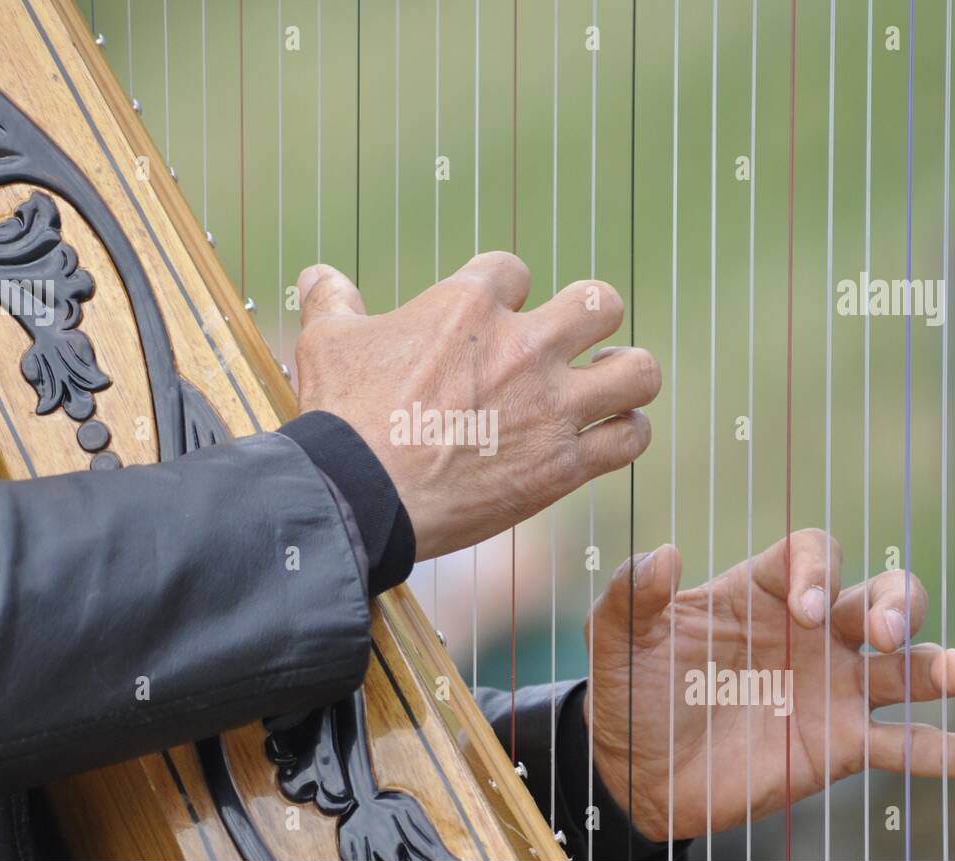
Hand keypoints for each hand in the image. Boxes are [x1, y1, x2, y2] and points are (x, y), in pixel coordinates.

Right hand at [293, 254, 660, 559]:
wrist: (358, 496)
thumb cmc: (340, 417)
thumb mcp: (326, 344)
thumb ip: (332, 301)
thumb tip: (317, 273)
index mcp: (468, 306)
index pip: (513, 270)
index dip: (505, 293)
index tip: (491, 320)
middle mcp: (522, 347)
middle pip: (599, 303)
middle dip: (590, 318)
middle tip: (569, 344)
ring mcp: (550, 406)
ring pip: (637, 370)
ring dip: (627, 374)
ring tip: (608, 385)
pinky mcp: (562, 464)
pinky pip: (630, 439)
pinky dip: (628, 433)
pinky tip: (609, 436)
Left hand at [585, 529, 954, 841]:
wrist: (636, 768)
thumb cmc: (628, 689)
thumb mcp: (615, 637)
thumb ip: (632, 593)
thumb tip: (665, 553)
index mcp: (761, 593)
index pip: (814, 554)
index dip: (822, 570)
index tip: (808, 611)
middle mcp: (809, 634)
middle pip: (880, 595)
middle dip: (897, 603)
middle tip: (884, 633)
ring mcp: (832, 689)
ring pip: (906, 665)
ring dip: (936, 663)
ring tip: (950, 672)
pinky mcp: (841, 746)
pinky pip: (909, 745)